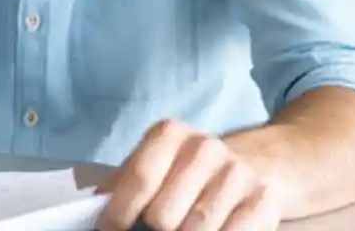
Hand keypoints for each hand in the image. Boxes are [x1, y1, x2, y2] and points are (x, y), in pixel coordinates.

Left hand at [96, 119, 284, 230]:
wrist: (255, 166)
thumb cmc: (186, 172)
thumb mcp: (152, 166)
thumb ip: (121, 185)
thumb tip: (91, 209)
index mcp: (170, 134)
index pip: (139, 179)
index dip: (119, 214)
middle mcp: (205, 147)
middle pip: (163, 214)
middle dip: (152, 230)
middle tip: (153, 229)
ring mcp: (236, 173)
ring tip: (181, 229)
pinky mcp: (263, 201)